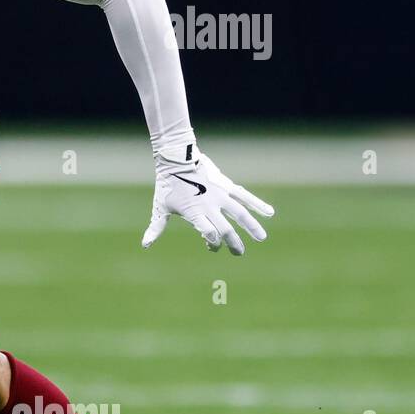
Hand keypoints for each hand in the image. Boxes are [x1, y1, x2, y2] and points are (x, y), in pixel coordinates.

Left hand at [141, 143, 274, 254]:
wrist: (177, 160)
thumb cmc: (167, 186)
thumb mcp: (160, 208)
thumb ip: (156, 228)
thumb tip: (145, 245)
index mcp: (194, 213)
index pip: (208, 232)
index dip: (212, 242)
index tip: (211, 246)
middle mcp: (209, 205)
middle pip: (225, 228)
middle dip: (233, 243)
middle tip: (238, 253)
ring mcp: (220, 195)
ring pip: (240, 213)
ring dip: (252, 226)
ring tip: (261, 238)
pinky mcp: (226, 186)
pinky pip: (245, 196)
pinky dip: (258, 204)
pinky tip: (269, 212)